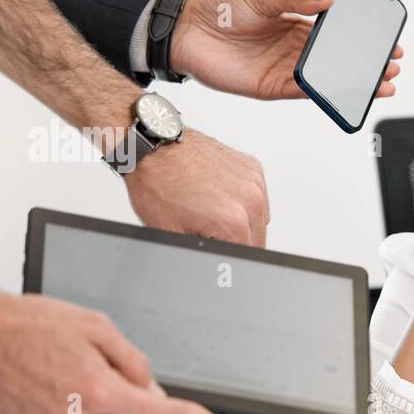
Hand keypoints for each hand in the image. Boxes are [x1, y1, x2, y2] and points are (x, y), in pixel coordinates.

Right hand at [0, 287, 214, 413]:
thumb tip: (152, 388)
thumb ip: (133, 360)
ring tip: (54, 369)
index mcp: (97, 389)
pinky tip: (39, 385)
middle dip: (117, 392)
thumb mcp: (97, 326)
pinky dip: (59, 409)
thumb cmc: (31, 324)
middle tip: (85, 363)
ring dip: (86, 400)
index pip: (156, 412)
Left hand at [125, 129, 269, 246]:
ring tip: (212, 210)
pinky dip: (243, 201)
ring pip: (260, 220)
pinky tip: (218, 194)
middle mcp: (250, 199)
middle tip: (207, 228)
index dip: (226, 259)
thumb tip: (209, 267)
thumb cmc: (157, 182)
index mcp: (234, 220)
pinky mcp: (253, 168)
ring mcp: (254, 181)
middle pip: (257, 241)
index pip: (244, 258)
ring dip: (242, 222)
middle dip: (234, 241)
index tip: (213, 248)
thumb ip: (197, 253)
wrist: (153, 146)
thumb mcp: (171, 233)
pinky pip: (257, 198)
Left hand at [170, 0, 402, 100]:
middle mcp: (294, 49)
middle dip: (367, 64)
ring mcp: (285, 70)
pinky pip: (304, 92)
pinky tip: (346, 91)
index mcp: (297, 24)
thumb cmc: (222, 8)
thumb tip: (328, 1)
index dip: (361, 38)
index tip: (386, 40)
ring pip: (328, 79)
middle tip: (393, 66)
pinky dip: (326, 93)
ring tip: (382, 84)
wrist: (187, 31)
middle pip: (338, 60)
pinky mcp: (272, 88)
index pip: (337, 34)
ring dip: (355, 83)